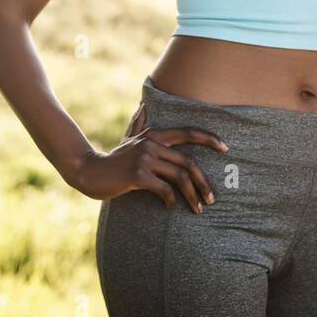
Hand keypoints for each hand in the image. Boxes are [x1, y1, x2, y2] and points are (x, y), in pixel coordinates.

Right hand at [73, 103, 227, 213]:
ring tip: (198, 209)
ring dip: (193, 196)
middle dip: (204, 182)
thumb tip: (143, 107)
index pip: (188, 132)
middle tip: (212, 199)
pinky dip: (171, 200)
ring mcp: (144, 158)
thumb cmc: (114, 160)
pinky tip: (170, 207)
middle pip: (189, 162)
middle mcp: (152, 143)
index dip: (209, 138)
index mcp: (154, 134)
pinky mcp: (137, 175)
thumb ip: (137, 124)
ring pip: (180, 177)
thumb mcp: (127, 140)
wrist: (90, 172)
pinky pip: (164, 189)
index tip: (226, 148)